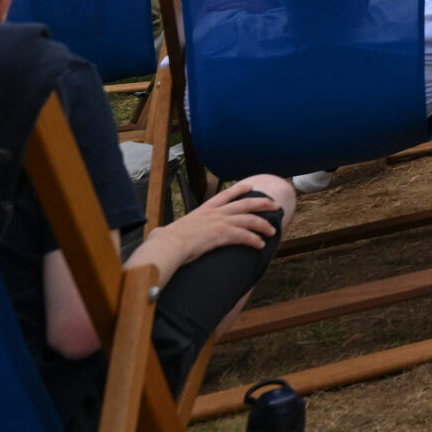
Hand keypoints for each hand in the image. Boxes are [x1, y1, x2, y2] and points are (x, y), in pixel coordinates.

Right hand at [147, 183, 281, 265]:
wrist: (168, 245)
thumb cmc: (164, 241)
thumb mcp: (167, 231)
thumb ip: (165, 231)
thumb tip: (155, 235)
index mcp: (205, 209)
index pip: (226, 195)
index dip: (240, 190)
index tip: (251, 187)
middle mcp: (216, 213)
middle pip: (246, 203)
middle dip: (263, 203)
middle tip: (275, 205)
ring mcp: (221, 222)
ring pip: (250, 219)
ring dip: (264, 225)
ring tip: (273, 231)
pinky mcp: (223, 234)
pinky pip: (245, 236)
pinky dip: (254, 240)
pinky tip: (261, 245)